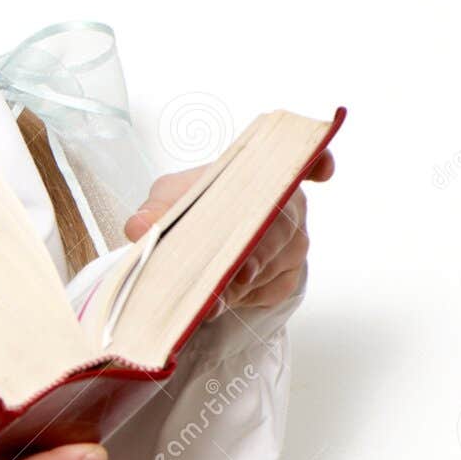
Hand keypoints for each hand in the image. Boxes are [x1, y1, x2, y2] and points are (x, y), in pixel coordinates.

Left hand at [123, 148, 333, 312]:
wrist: (202, 237)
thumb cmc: (191, 205)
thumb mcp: (169, 198)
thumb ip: (155, 209)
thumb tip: (140, 228)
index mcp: (264, 174)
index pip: (303, 161)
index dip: (316, 163)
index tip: (320, 167)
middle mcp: (288, 207)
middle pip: (276, 231)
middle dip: (248, 254)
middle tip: (224, 274)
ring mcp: (294, 244)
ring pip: (269, 267)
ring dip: (237, 282)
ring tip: (206, 294)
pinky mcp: (287, 278)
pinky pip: (266, 292)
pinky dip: (239, 298)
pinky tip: (219, 297)